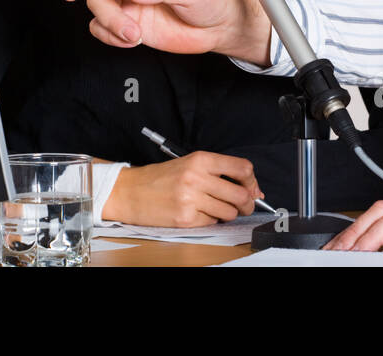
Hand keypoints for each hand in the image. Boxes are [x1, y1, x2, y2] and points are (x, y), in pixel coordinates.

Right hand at [103, 153, 262, 226]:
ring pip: (229, 212)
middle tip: (243, 205)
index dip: (252, 181)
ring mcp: (191, 199)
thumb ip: (218, 173)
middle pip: (241, 194)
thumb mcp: (188, 164)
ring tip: (212, 207)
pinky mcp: (186, 218)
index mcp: (200, 160)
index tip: (252, 188)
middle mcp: (196, 177)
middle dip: (246, 203)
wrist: (130, 191)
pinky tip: (197, 212)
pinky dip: (209, 220)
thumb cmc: (159, 178)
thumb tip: (252, 190)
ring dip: (226, 213)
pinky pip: (212, 223)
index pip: (242, 168)